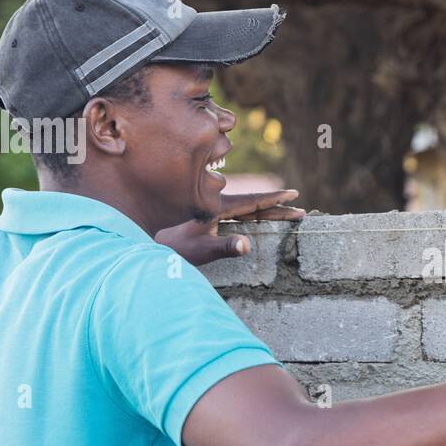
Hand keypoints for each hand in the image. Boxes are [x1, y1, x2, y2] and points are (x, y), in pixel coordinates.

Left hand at [154, 190, 305, 266]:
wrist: (146, 236)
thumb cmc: (172, 248)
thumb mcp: (200, 251)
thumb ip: (224, 248)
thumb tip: (248, 245)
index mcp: (218, 208)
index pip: (253, 202)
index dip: (275, 200)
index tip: (294, 194)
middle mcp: (217, 205)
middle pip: (254, 205)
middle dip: (277, 207)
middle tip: (299, 208)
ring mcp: (212, 209)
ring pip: (245, 207)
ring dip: (265, 208)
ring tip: (282, 210)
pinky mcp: (206, 215)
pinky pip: (235, 211)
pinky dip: (250, 212)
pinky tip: (253, 213)